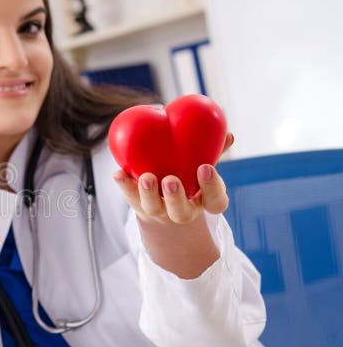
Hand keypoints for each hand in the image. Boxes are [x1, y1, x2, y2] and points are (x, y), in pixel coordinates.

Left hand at [113, 133, 234, 225]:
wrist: (164, 204)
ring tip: (146, 177)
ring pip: (153, 207)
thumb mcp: (202, 169)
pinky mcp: (137, 204)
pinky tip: (119, 173)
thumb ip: (213, 152)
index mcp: (203, 202)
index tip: (205, 168)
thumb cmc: (189, 178)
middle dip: (175, 196)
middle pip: (180, 211)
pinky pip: (130, 196)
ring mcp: (158, 210)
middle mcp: (181, 211)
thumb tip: (228, 134)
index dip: (212, 188)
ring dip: (148, 193)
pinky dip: (125, 185)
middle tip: (170, 180)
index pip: (215, 202)